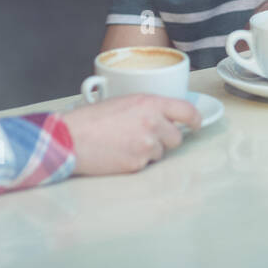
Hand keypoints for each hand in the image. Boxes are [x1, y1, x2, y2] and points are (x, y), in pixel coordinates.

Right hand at [60, 93, 201, 175]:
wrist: (71, 139)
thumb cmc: (91, 119)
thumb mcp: (124, 102)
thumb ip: (147, 108)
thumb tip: (163, 118)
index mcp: (150, 103)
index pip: (186, 111)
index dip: (195, 119)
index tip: (196, 124)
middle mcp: (152, 123)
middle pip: (176, 138)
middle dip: (165, 139)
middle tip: (144, 137)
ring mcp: (146, 145)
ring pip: (160, 153)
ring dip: (148, 151)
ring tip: (124, 144)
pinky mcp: (137, 164)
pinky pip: (145, 165)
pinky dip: (135, 162)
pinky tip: (118, 154)